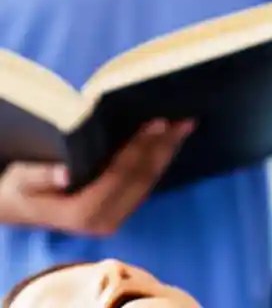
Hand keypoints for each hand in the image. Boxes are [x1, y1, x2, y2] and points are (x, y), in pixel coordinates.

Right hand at [0, 119, 193, 236]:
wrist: (19, 208)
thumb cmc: (19, 189)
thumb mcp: (21, 181)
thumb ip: (40, 177)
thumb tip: (66, 173)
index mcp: (83, 212)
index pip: (120, 174)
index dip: (140, 147)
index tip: (157, 122)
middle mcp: (104, 220)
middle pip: (142, 177)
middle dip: (164, 146)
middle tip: (182, 119)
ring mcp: (115, 217)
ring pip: (149, 180)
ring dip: (168, 151)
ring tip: (184, 125)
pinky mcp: (120, 210)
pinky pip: (146, 182)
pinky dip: (160, 159)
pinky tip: (170, 140)